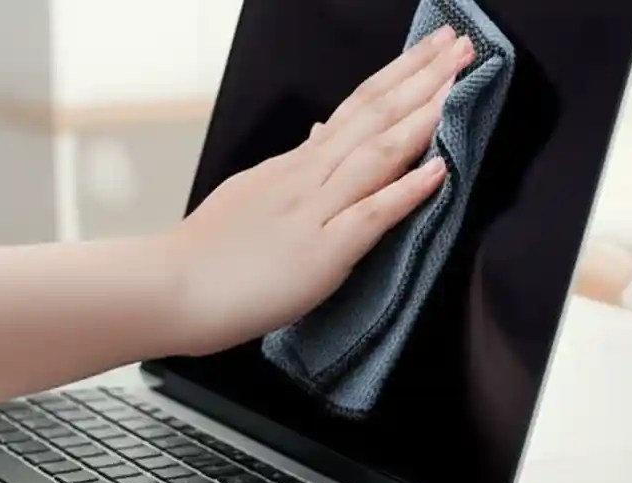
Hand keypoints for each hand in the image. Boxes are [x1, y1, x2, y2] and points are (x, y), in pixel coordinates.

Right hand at [164, 25, 473, 355]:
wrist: (170, 289)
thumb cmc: (208, 254)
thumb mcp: (252, 193)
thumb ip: (292, 167)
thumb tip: (320, 135)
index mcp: (293, 166)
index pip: (356, 109)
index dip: (398, 77)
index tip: (432, 52)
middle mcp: (307, 178)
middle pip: (373, 115)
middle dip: (422, 76)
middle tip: (462, 44)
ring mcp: (314, 212)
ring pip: (377, 152)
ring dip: (423, 115)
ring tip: (460, 83)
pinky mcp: (322, 254)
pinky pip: (371, 214)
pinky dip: (407, 189)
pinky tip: (440, 167)